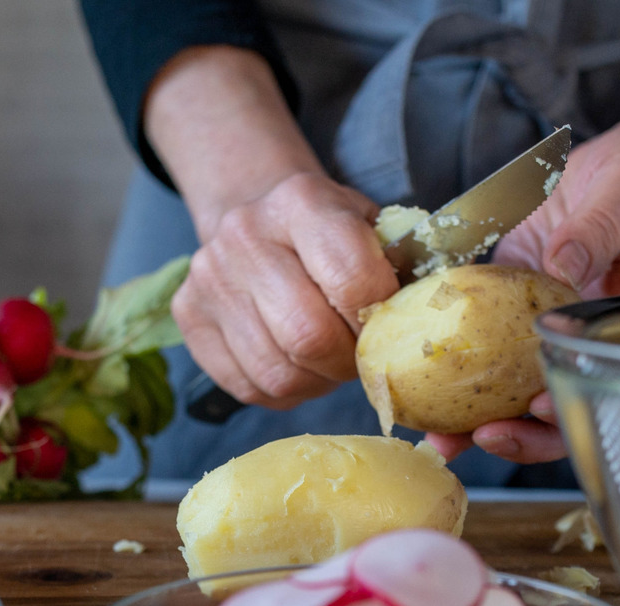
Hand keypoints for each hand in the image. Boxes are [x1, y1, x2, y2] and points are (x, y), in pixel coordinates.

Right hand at [172, 173, 398, 408]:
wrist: (255, 213)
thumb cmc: (330, 231)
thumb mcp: (373, 227)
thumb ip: (404, 267)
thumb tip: (430, 319)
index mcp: (302, 201)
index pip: (353, 282)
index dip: (381, 320)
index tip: (390, 325)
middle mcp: (245, 234)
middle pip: (309, 336)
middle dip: (348, 361)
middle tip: (362, 355)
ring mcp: (209, 277)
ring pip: (278, 373)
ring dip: (318, 381)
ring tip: (331, 360)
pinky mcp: (189, 316)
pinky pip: (249, 387)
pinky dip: (285, 390)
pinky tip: (299, 365)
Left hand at [425, 115, 619, 464]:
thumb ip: (597, 231)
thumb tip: (561, 267)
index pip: (604, 387)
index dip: (574, 410)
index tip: (541, 406)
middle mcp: (586, 342)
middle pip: (557, 408)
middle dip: (520, 434)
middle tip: (483, 436)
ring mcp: (545, 331)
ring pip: (515, 392)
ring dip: (479, 420)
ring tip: (441, 438)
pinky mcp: (509, 309)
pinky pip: (482, 347)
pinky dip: (454, 372)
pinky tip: (421, 390)